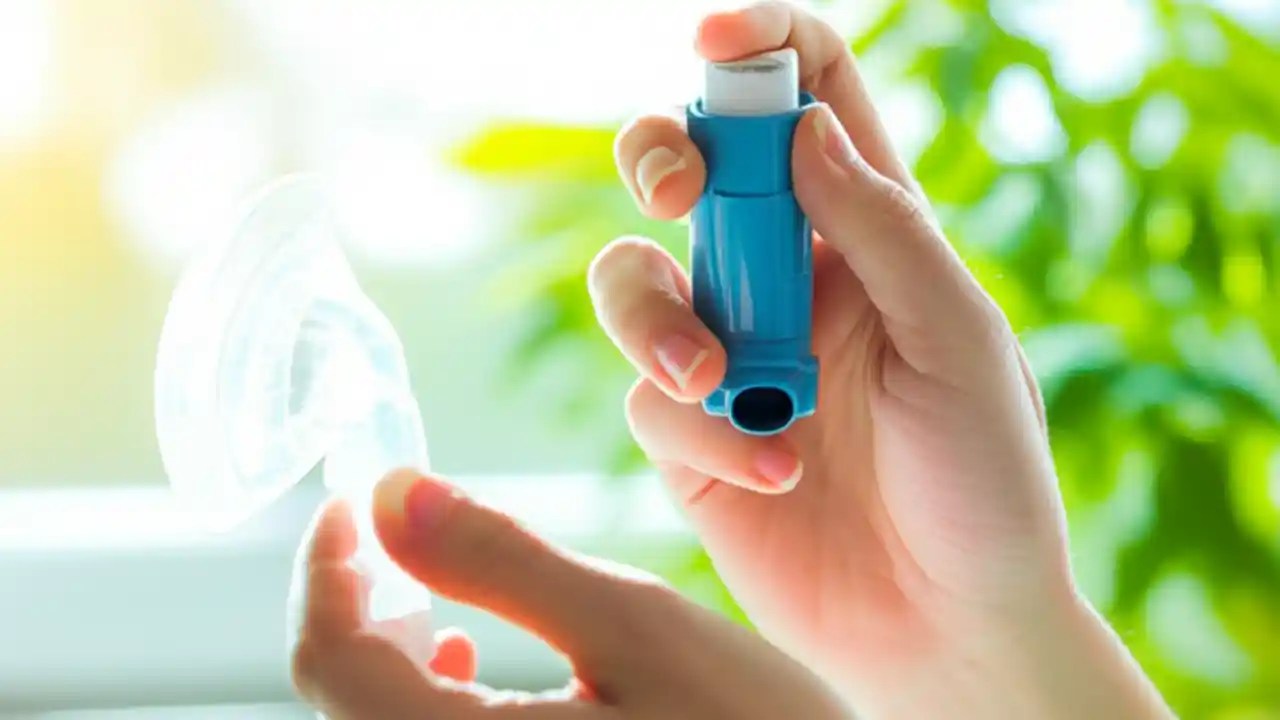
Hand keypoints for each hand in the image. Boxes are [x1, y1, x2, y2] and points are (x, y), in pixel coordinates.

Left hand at [290, 470, 851, 719]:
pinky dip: (426, 700)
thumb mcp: (635, 629)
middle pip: (343, 697)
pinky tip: (477, 668)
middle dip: (358, 602)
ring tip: (440, 597)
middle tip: (400, 536)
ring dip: (388, 652)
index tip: (356, 501)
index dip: (326, 562)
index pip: (328, 656)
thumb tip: (392, 495)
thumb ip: (501, 561)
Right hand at [596, 3, 1171, 716]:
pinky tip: (780, 474)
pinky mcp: (686, 436)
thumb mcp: (960, 343)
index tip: (714, 41)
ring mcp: (726, 354)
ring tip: (722, 385)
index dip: (760, 48)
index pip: (806, 98)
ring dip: (662, 323)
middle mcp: (783, 278)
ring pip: (630, 281)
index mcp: (864, 232)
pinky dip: (705, 430)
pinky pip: (649, 400)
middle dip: (659, 155)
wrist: (944, 626)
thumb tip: (806, 127)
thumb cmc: (982, 480)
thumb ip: (884, 231)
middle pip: (686, 167)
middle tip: (676, 190)